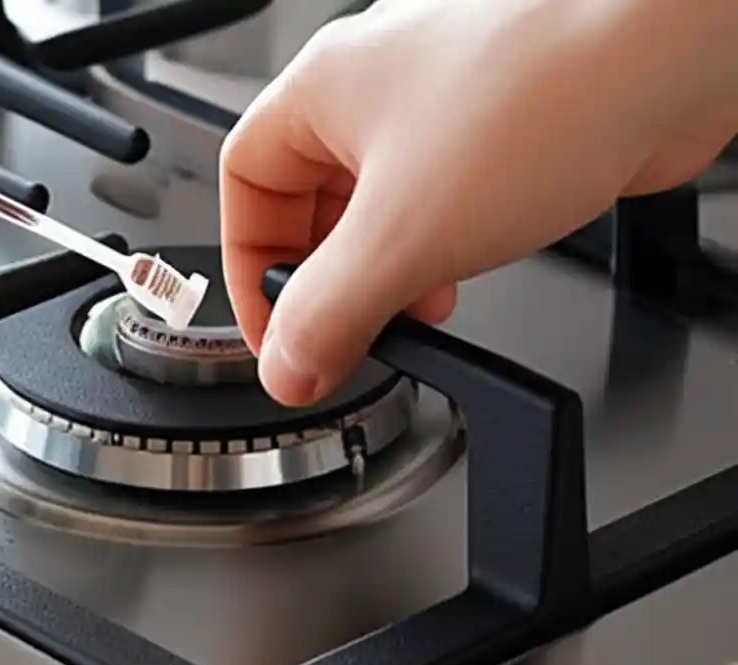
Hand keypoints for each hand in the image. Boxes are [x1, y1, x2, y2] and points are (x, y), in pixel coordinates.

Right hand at [221, 0, 737, 405]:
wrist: (667, 50)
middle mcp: (378, 84)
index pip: (244, 184)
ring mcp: (444, 98)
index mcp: (324, 87)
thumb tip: (288, 366)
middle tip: (346, 331)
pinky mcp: (506, 123)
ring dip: (386, 265)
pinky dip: (441, 242)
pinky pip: (444, 194)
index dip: (250, 267)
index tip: (279, 331)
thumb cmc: (544, 91)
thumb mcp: (401, 238)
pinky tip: (467, 269)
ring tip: (413, 307)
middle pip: (310, 196)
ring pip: (380, 197)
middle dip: (326, 275)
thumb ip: (328, 314)